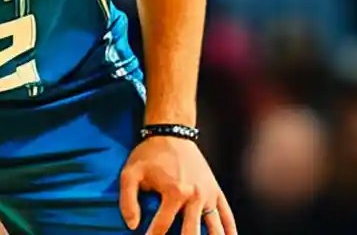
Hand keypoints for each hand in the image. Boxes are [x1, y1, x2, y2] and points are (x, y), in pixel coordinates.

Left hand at [119, 136, 236, 234]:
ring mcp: (208, 195)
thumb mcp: (130, 173)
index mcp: (174, 193)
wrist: (173, 133)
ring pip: (214, 229)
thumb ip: (127, 201)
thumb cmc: (149, 154)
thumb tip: (132, 226)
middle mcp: (195, 196)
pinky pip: (226, 215)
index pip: (161, 228)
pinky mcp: (216, 191)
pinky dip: (229, 231)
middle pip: (191, 234)